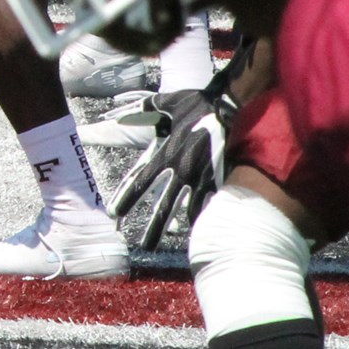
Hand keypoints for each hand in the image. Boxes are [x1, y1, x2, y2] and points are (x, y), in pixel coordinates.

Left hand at [105, 87, 239, 248]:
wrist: (234, 105)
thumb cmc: (200, 102)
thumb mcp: (168, 102)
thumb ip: (145, 108)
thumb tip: (121, 110)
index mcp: (166, 154)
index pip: (141, 182)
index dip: (127, 199)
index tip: (115, 214)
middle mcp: (181, 170)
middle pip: (163, 206)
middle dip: (152, 227)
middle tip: (142, 245)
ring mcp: (202, 177)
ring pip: (186, 210)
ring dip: (179, 228)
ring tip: (173, 244)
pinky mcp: (220, 179)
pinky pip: (210, 203)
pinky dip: (203, 217)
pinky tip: (198, 230)